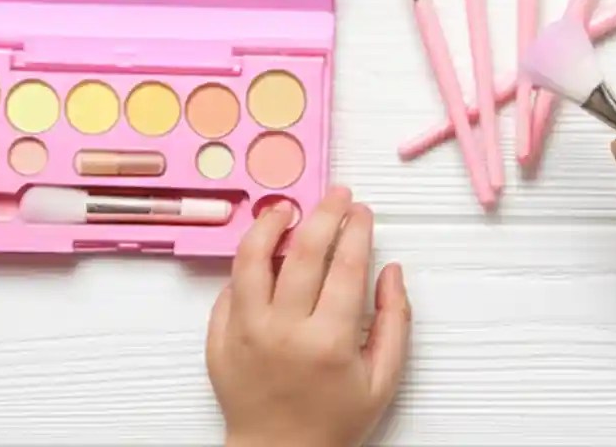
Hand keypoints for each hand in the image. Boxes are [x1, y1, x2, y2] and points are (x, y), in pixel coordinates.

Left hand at [205, 187, 411, 446]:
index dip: (356, 230)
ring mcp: (246, 333)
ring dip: (269, 225)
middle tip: (335, 195)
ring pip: (252, 260)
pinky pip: (229, 289)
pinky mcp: (220, 340)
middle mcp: (284, 332)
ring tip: (284, 207)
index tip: (362, 211)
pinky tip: (261, 251)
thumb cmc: (332, 422)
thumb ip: (395, 322)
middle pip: (303, 252)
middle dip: (324, 214)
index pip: (346, 267)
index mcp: (329, 342)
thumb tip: (392, 272)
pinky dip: (246, 265)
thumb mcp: (382, 381)